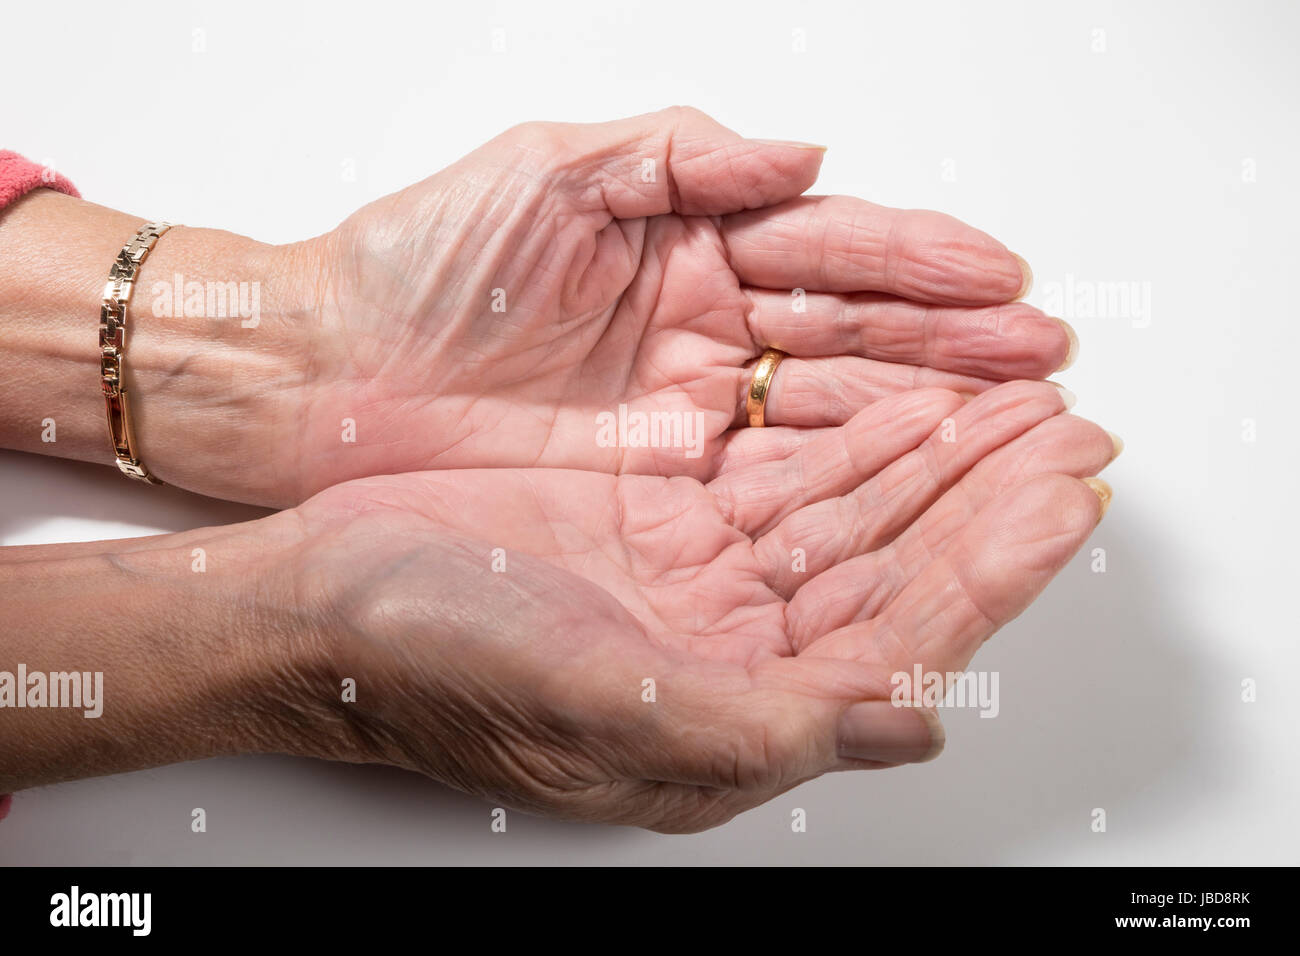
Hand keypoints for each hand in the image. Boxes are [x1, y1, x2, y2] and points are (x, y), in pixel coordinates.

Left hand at [279, 107, 1074, 500]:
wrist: (322, 380)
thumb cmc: (415, 268)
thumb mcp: (546, 175)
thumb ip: (677, 157)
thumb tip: (802, 156)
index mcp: (687, 245)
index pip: (829, 248)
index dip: (918, 264)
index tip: (1002, 278)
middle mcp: (704, 332)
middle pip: (853, 336)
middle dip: (954, 346)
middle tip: (1045, 357)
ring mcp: (690, 415)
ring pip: (832, 411)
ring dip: (928, 416)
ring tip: (1020, 420)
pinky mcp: (663, 491)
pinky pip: (776, 483)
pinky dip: (852, 483)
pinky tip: (922, 482)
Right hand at [281, 380, 1114, 830]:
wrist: (318, 599)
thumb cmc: (428, 660)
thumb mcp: (597, 704)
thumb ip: (758, 726)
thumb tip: (907, 733)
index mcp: (730, 718)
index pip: (899, 640)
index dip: (990, 568)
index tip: (1065, 498)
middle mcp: (728, 650)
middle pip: (892, 568)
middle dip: (983, 499)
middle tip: (1067, 431)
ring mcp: (697, 580)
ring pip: (849, 514)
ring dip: (931, 459)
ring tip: (1009, 403)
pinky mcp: (661, 520)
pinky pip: (783, 473)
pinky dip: (849, 436)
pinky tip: (901, 405)